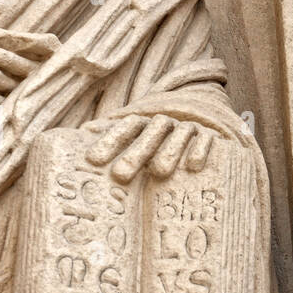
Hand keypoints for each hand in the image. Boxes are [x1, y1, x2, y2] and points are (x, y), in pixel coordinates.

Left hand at [84, 114, 214, 183]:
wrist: (202, 116)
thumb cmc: (160, 139)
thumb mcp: (136, 136)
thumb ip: (111, 133)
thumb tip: (81, 132)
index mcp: (144, 123)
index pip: (125, 127)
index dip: (109, 140)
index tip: (92, 159)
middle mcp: (164, 122)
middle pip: (148, 133)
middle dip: (135, 153)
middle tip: (120, 175)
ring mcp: (187, 126)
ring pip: (178, 134)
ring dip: (169, 151)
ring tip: (159, 172)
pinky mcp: (211, 133)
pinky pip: (206, 138)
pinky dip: (200, 149)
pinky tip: (194, 167)